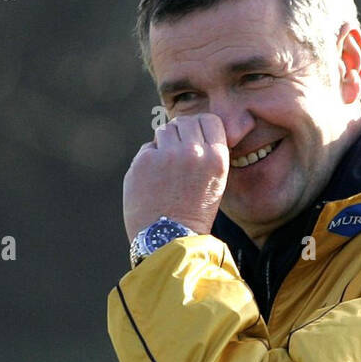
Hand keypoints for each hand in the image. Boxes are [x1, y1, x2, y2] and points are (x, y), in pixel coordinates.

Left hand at [123, 113, 229, 242]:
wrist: (169, 242)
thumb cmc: (192, 215)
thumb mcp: (213, 184)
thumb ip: (205, 155)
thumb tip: (188, 131)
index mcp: (216, 158)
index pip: (209, 120)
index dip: (200, 128)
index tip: (195, 140)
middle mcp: (194, 152)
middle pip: (184, 122)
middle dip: (180, 135)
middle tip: (176, 159)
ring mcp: (167, 155)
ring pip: (164, 131)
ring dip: (163, 145)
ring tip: (166, 172)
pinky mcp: (144, 162)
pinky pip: (147, 149)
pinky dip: (148, 162)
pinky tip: (153, 183)